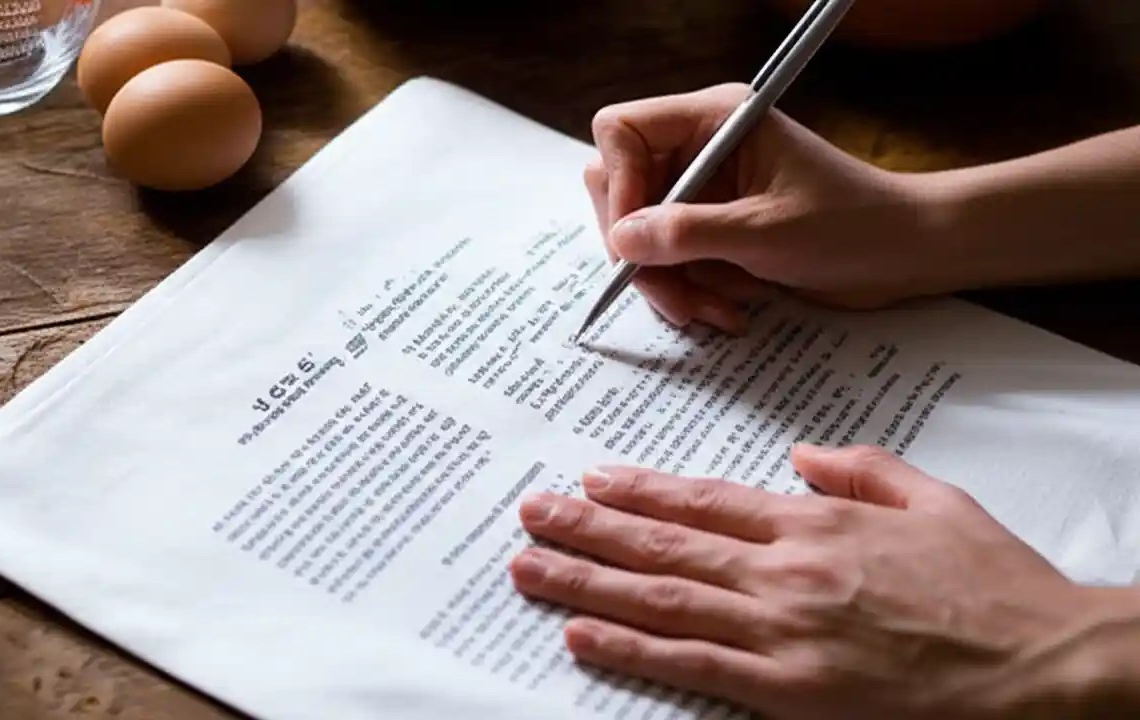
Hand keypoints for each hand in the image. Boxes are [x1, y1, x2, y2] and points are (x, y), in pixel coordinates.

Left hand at [510, 445, 1135, 718]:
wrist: (1043, 665)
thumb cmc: (992, 584)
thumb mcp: (932, 500)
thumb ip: (858, 469)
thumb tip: (800, 457)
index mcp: (816, 522)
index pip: (705, 500)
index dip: (640, 491)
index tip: (591, 480)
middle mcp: (785, 569)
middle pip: (665, 544)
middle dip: (589, 528)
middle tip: (531, 512)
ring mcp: (782, 630)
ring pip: (662, 597)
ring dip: (587, 580)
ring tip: (530, 565)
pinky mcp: (790, 690)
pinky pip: (692, 665)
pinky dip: (630, 649)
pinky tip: (581, 635)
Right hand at [586, 84, 939, 334]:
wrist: (903, 255)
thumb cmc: (852, 226)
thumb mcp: (765, 233)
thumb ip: (687, 233)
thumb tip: (621, 240)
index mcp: (714, 120)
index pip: (622, 131)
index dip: (619, 185)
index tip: (637, 239)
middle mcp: (700, 148)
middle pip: (621, 190)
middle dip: (643, 252)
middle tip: (672, 295)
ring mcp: (704, 190)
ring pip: (642, 237)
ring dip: (670, 283)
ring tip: (713, 312)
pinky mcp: (712, 228)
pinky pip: (669, 261)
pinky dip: (689, 291)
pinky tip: (727, 309)